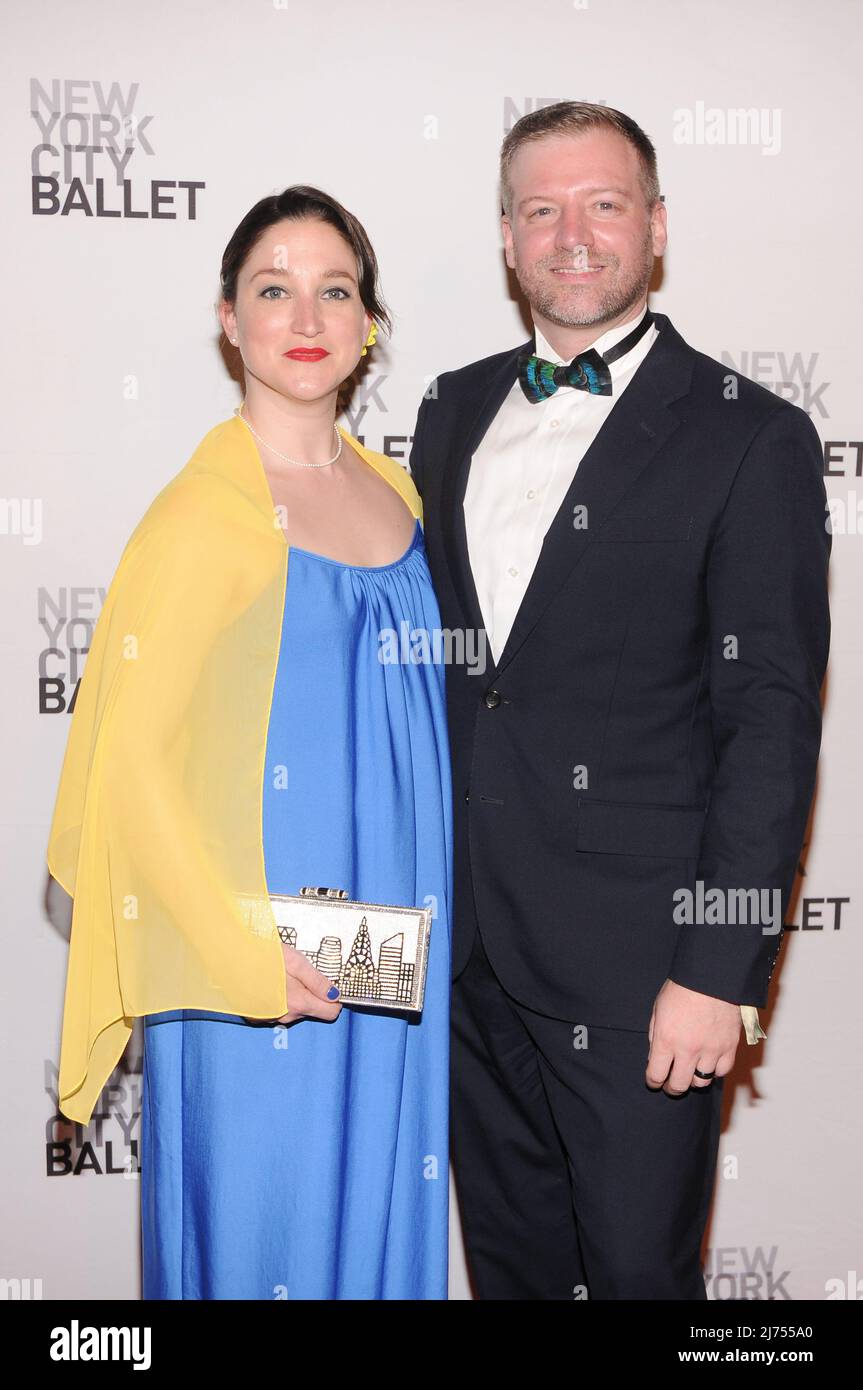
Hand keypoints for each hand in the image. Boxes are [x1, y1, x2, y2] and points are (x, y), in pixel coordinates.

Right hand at [243, 942, 342, 1025]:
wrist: (229, 960)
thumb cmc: (264, 957)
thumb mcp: (296, 962)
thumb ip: (317, 981)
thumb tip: (336, 995)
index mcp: (300, 1003)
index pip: (331, 1013)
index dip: (333, 998)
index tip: (327, 985)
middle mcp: (287, 1016)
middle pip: (311, 1010)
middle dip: (310, 994)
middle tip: (299, 974)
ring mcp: (271, 1019)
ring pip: (294, 1010)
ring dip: (293, 996)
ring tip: (281, 975)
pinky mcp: (258, 1017)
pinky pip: (277, 1011)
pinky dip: (278, 1000)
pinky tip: (269, 983)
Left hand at [645, 979, 739, 1094]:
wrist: (712, 976)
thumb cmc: (683, 988)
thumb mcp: (658, 1009)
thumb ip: (655, 1035)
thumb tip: (655, 1056)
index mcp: (666, 1039)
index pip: (656, 1074)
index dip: (653, 1081)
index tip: (654, 1081)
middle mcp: (688, 1049)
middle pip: (679, 1085)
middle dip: (672, 1088)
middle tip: (671, 1085)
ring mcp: (710, 1050)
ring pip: (701, 1081)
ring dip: (693, 1079)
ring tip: (690, 1072)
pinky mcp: (729, 1047)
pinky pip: (721, 1071)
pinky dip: (714, 1071)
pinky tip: (709, 1064)